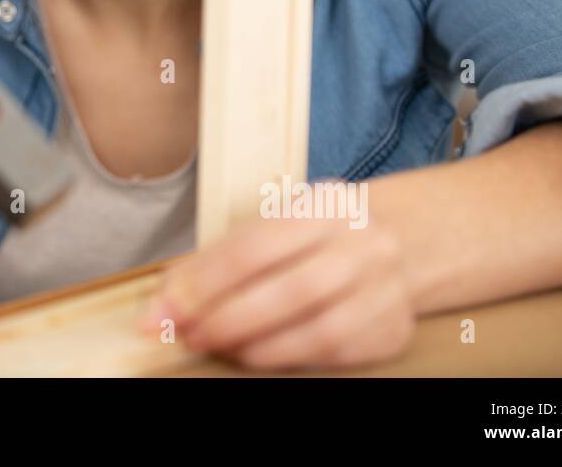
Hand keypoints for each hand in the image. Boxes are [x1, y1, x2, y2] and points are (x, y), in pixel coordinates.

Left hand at [140, 212, 416, 370]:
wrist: (398, 242)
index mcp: (323, 205)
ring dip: (258, 346)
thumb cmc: (314, 237)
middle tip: (189, 335)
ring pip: (319, 329)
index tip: (164, 310)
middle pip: (290, 290)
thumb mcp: (271, 227)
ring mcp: (386, 287)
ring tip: (222, 347)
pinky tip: (260, 354)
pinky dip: (291, 357)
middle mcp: (362, 242)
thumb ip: (217, 260)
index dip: (203, 284)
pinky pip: (338, 352)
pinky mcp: (394, 328)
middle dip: (228, 319)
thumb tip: (163, 303)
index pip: (255, 246)